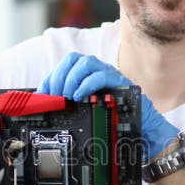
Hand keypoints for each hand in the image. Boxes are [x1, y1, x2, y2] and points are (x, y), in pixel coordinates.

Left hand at [38, 53, 178, 160]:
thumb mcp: (87, 107)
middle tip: (56, 96)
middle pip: (73, 59)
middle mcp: (98, 69)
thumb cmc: (112, 115)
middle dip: (59, 76)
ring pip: (86, 62)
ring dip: (72, 79)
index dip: (52, 77)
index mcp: (88, 73)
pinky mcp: (119, 82)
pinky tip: (80, 96)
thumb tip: (48, 103)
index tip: (44, 94)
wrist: (140, 125)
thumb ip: (71, 102)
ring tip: (68, 96)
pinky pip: (101, 75)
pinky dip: (87, 84)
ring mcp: (109, 73)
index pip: (66, 64)